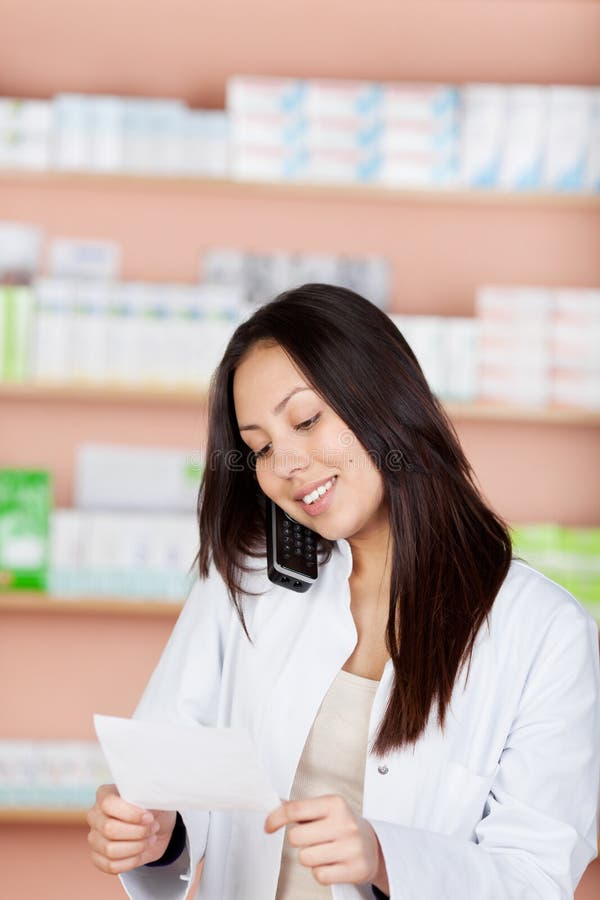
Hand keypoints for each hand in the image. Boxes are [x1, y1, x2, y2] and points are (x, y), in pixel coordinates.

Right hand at [87, 783, 176, 874]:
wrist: (157, 827)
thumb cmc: (153, 808)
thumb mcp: (152, 797)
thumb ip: (146, 796)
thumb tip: (148, 800)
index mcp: (105, 794)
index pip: (108, 804)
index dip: (130, 814)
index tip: (149, 818)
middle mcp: (95, 815)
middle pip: (109, 829)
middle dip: (137, 832)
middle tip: (153, 828)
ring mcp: (94, 838)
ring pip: (110, 850)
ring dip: (136, 847)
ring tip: (149, 839)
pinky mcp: (98, 857)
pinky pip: (111, 866)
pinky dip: (131, 861)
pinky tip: (141, 852)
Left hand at [264, 794, 388, 893]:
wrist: (374, 846)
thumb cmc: (344, 826)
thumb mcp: (327, 809)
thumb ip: (302, 809)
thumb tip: (275, 808)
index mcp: (334, 804)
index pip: (295, 810)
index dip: (276, 818)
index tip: (269, 826)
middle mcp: (344, 824)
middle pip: (296, 837)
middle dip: (299, 841)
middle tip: (312, 838)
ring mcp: (350, 847)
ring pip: (305, 858)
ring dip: (310, 857)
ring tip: (324, 851)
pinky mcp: (354, 869)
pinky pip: (319, 876)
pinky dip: (321, 872)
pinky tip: (331, 863)